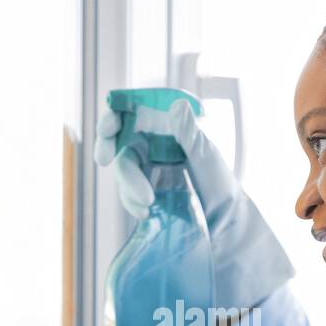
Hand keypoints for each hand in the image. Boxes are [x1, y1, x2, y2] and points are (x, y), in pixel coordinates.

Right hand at [95, 96, 294, 310]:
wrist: (223, 219)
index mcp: (165, 126)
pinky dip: (131, 202)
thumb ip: (189, 132)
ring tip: (148, 201)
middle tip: (103, 159)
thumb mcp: (206, 155)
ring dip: (127, 184)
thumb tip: (177, 105)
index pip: (132, 112)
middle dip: (107, 147)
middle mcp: (152, 143)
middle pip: (118, 139)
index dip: (115, 115)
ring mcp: (146, 168)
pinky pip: (127, 193)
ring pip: (122, 169)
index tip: (108, 127)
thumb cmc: (219, 180)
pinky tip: (145, 212)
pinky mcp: (143, 191)